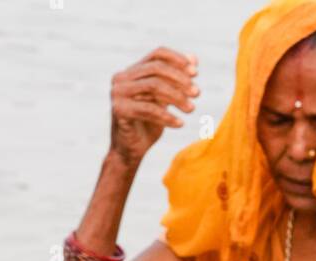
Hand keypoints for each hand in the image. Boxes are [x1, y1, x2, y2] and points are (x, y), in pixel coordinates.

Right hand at [110, 48, 198, 164]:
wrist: (129, 152)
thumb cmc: (148, 125)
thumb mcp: (165, 100)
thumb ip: (175, 80)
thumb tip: (194, 59)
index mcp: (131, 71)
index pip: (157, 54)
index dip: (177, 60)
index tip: (196, 73)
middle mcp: (121, 78)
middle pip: (156, 69)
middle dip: (180, 80)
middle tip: (197, 93)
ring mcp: (118, 93)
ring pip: (154, 86)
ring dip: (176, 97)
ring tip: (191, 109)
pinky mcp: (119, 110)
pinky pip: (149, 109)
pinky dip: (167, 116)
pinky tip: (180, 124)